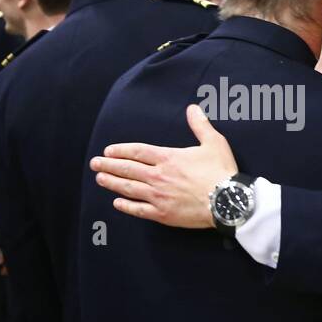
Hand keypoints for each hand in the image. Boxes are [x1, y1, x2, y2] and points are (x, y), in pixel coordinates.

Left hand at [90, 104, 238, 228]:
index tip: (108, 151)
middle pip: (128, 169)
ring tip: (100, 179)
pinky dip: (126, 206)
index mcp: (168, 158)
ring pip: (129, 188)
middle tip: (94, 164)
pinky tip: (117, 203)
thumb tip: (193, 108)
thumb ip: (200, 125)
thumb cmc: (221, 171)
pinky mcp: (162, 213)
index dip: (121, 151)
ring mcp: (158, 196)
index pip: (138, 152)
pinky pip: (139, 209)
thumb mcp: (213, 142)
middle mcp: (158, 176)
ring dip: (112, 183)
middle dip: (109, 165)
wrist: (227, 201)